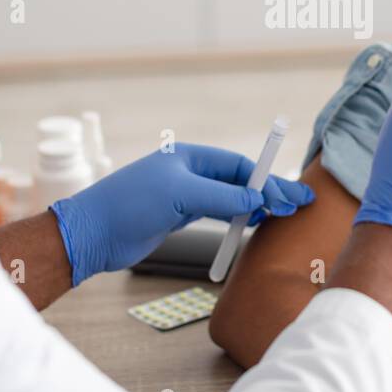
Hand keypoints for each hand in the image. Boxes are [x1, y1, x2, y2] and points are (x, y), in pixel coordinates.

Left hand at [50, 143, 313, 284]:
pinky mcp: (175, 215)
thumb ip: (222, 198)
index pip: (238, 166)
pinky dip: (236, 218)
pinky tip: (251, 224)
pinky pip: (215, 213)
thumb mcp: (180, 197)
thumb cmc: (128, 206)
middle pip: (237, 181)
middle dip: (269, 191)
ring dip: (255, 206)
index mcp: (188, 157)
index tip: (290, 196)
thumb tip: (258, 200)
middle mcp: (187, 172)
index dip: (266, 181)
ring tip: (283, 214)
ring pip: (228, 198)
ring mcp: (182, 194)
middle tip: (300, 203)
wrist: (91, 234)